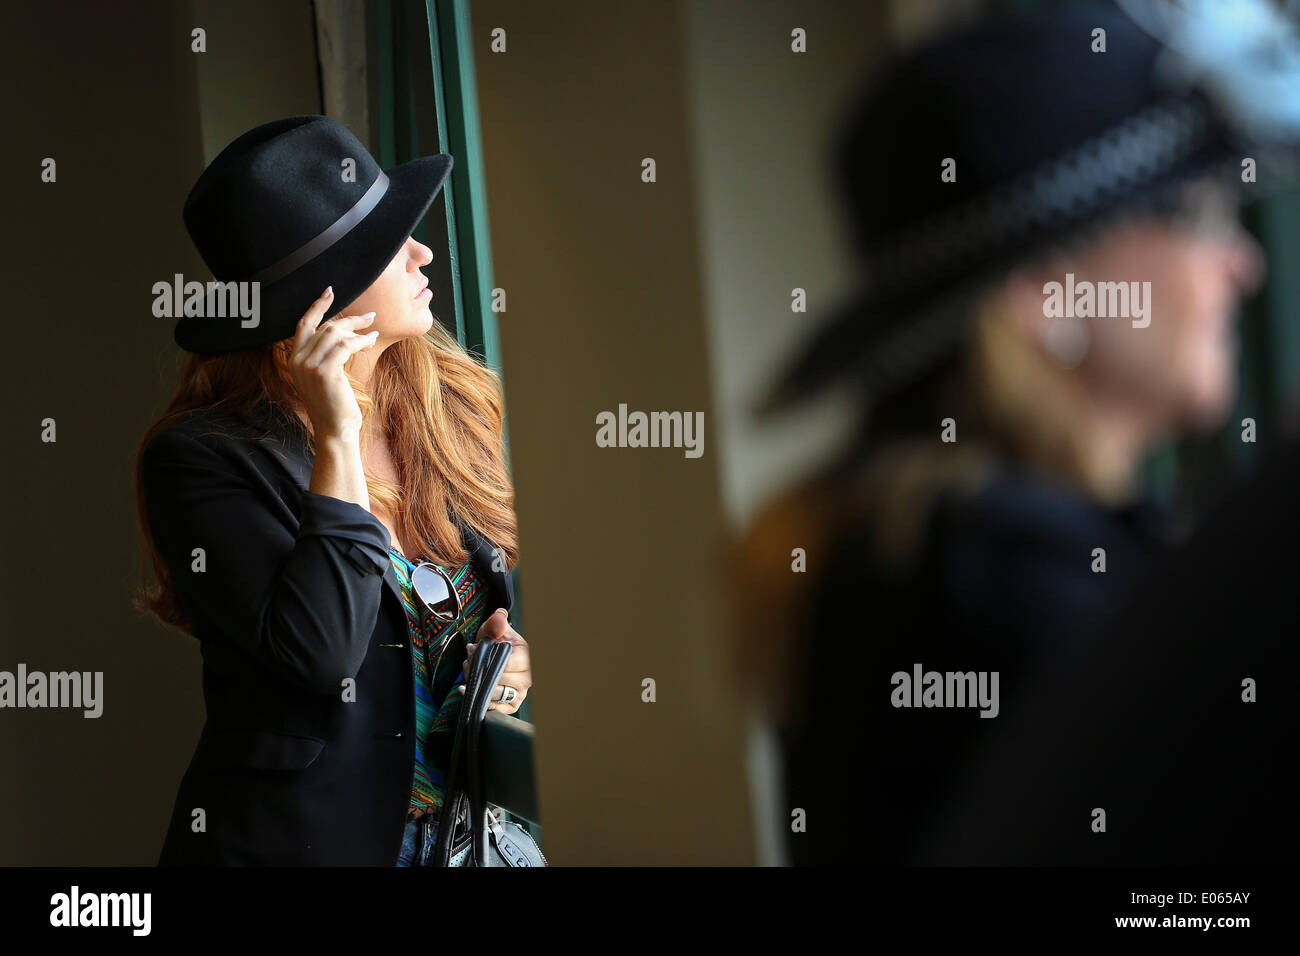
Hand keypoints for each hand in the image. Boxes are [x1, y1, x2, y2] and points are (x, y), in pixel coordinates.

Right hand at [289, 286, 379, 441]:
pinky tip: (371, 341)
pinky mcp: (325, 372)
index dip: (317, 306)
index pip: (303, 324)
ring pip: (335, 333)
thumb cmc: (334, 404)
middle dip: (349, 319)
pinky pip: (345, 345)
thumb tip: (344, 331)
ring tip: (373, 332)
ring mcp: (309, 366)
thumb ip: (326, 354)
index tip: (330, 292)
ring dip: (358, 330)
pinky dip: (361, 340)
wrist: (335, 429)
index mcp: (294, 359)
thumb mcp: (324, 376)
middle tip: (369, 317)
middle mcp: (298, 360)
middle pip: (324, 326)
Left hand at [464, 608, 530, 714]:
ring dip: (477, 685)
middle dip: (478, 671)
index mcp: (526, 656)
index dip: (485, 658)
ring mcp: (520, 692)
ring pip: (496, 694)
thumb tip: (499, 617)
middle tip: (468, 661)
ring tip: (469, 673)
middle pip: (499, 680)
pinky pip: (497, 708)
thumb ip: (495, 623)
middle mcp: (527, 676)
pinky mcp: (512, 705)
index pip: (506, 664)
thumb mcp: (493, 630)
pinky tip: (470, 690)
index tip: (473, 651)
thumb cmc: (496, 645)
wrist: (495, 657)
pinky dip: (481, 700)